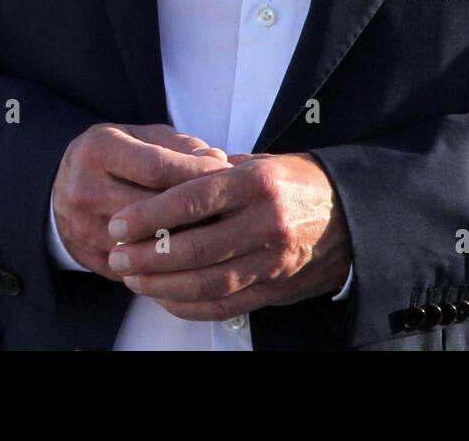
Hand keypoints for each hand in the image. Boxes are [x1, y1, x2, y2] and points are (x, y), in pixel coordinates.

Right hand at [52, 124, 231, 280]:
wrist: (61, 190)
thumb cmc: (113, 157)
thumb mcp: (138, 136)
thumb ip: (177, 145)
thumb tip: (216, 159)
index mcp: (99, 150)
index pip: (156, 166)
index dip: (196, 172)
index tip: (226, 174)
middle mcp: (86, 188)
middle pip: (153, 209)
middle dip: (197, 210)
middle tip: (232, 209)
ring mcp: (85, 228)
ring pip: (148, 243)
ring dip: (187, 239)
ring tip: (218, 233)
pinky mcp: (91, 258)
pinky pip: (140, 266)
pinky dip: (170, 262)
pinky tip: (194, 254)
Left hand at [104, 150, 351, 319]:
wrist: (352, 214)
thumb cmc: (297, 182)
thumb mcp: (261, 161)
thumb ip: (215, 171)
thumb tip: (164, 178)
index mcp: (257, 183)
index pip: (192, 199)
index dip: (149, 214)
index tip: (119, 222)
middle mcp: (265, 223)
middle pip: (194, 247)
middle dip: (147, 255)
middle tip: (116, 255)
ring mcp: (272, 261)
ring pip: (206, 283)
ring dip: (162, 285)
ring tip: (132, 278)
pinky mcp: (275, 289)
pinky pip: (224, 305)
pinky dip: (189, 306)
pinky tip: (164, 299)